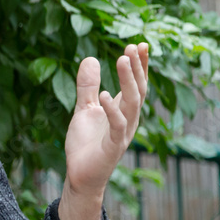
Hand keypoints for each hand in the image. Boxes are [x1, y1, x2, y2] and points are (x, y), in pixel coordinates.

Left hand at [59, 43, 148, 219]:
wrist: (79, 175)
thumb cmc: (86, 144)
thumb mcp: (84, 109)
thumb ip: (87, 87)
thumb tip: (91, 58)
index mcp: (123, 111)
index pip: (136, 84)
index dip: (139, 65)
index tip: (140, 44)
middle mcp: (128, 120)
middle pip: (138, 90)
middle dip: (137, 68)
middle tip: (132, 47)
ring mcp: (123, 133)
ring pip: (132, 104)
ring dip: (129, 82)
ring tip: (122, 60)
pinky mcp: (113, 147)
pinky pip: (117, 126)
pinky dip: (112, 110)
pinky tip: (104, 95)